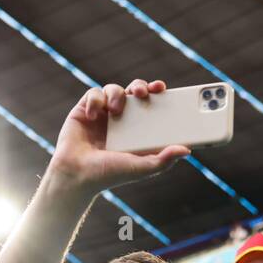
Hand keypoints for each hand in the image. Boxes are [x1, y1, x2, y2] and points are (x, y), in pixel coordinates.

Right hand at [43, 79, 189, 197]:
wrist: (76, 176)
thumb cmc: (108, 175)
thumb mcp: (140, 168)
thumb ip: (163, 160)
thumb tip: (186, 150)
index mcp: (137, 130)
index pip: (151, 106)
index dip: (158, 95)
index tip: (163, 89)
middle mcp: (121, 120)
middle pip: (134, 92)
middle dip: (140, 86)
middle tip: (143, 92)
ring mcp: (103, 114)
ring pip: (114, 89)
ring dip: (117, 94)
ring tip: (115, 110)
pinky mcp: (84, 110)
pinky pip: (93, 94)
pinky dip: (95, 100)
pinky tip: (93, 115)